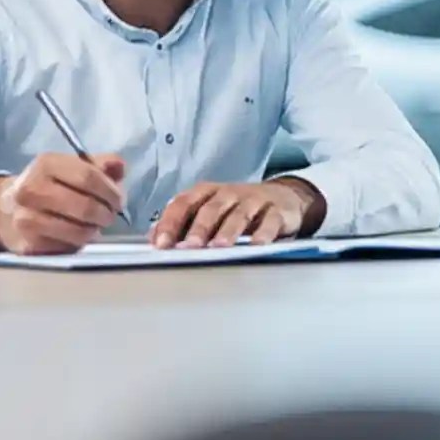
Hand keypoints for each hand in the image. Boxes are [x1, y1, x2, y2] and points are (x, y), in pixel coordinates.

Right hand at [0, 153, 125, 254]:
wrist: (6, 209)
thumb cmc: (49, 185)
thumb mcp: (72, 167)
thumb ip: (100, 165)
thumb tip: (118, 165)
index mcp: (45, 164)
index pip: (89, 177)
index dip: (110, 191)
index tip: (119, 200)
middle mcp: (30, 190)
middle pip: (85, 206)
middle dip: (106, 213)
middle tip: (110, 215)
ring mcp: (25, 219)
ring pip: (78, 231)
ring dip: (94, 230)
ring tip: (96, 226)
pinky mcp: (26, 245)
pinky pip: (66, 248)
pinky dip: (79, 243)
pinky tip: (77, 235)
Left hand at [150, 179, 322, 249]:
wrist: (285, 197)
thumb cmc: (240, 207)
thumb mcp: (211, 210)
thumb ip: (184, 222)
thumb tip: (154, 238)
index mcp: (208, 192)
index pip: (184, 203)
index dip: (171, 222)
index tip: (161, 243)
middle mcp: (230, 193)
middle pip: (212, 208)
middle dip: (199, 228)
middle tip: (189, 247)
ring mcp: (255, 200)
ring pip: (239, 213)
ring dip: (228, 230)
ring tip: (219, 247)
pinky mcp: (277, 211)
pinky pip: (270, 221)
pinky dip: (264, 233)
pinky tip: (256, 245)